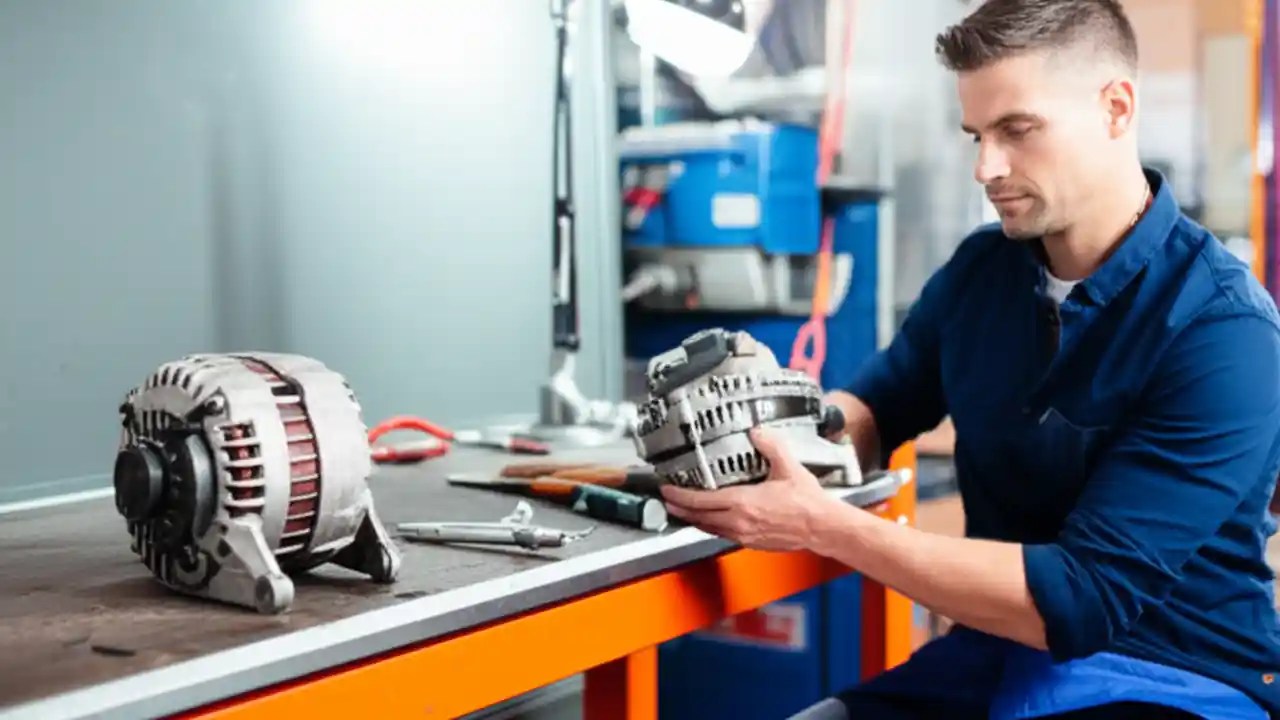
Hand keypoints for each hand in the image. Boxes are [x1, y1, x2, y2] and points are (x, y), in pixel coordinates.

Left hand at [659, 427, 838, 550]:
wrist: (821, 528)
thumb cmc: (807, 502)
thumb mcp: (788, 467)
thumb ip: (771, 446)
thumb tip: (756, 431)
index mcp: (743, 503)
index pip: (701, 501)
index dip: (680, 495)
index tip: (667, 489)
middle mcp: (739, 522)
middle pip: (699, 517)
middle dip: (680, 509)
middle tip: (667, 500)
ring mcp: (744, 535)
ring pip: (709, 529)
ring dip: (694, 520)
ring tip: (684, 511)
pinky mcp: (752, 543)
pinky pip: (723, 535)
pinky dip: (711, 527)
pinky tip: (712, 520)